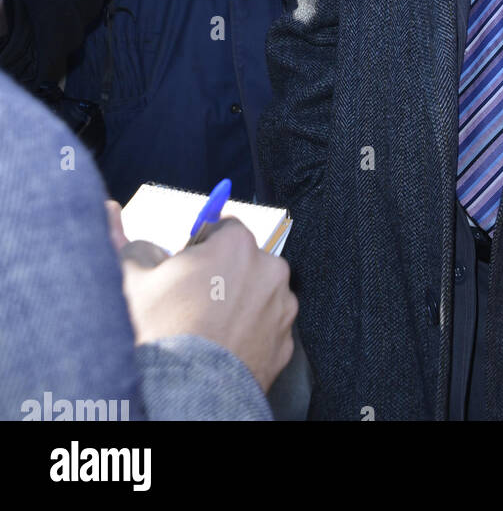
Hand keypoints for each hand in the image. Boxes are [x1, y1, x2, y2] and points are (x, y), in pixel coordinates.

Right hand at [118, 217, 296, 392]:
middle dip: (224, 275)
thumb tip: (110, 212)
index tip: (186, 267)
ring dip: (240, 304)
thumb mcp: (130, 280)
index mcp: (237, 245)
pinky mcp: (285, 345)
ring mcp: (282, 310)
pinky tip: (222, 349)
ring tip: (207, 330)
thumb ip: (127, 240)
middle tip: (192, 302)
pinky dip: (249, 335)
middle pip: (245, 261)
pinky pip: (266, 330)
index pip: (224, 227)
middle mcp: (270, 270)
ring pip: (259, 295)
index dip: (203, 246)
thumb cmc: (159, 334)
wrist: (185, 397)